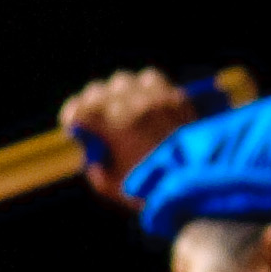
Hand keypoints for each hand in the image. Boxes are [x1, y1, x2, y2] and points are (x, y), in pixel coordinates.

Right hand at [57, 69, 201, 205]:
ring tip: (124, 105)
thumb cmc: (151, 191)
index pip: (80, 109)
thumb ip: (95, 166)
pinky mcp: (178, 100)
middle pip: (99, 91)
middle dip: (93, 103)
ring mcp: (156, 101)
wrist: (198, 188)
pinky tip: (148, 101)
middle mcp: (131, 107)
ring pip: (127, 81)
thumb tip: (93, 152)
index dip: (72, 116)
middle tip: (97, 116)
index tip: (73, 124)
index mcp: (112, 127)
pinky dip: (147, 89)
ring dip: (121, 92)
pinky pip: (156, 82)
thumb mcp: (111, 186)